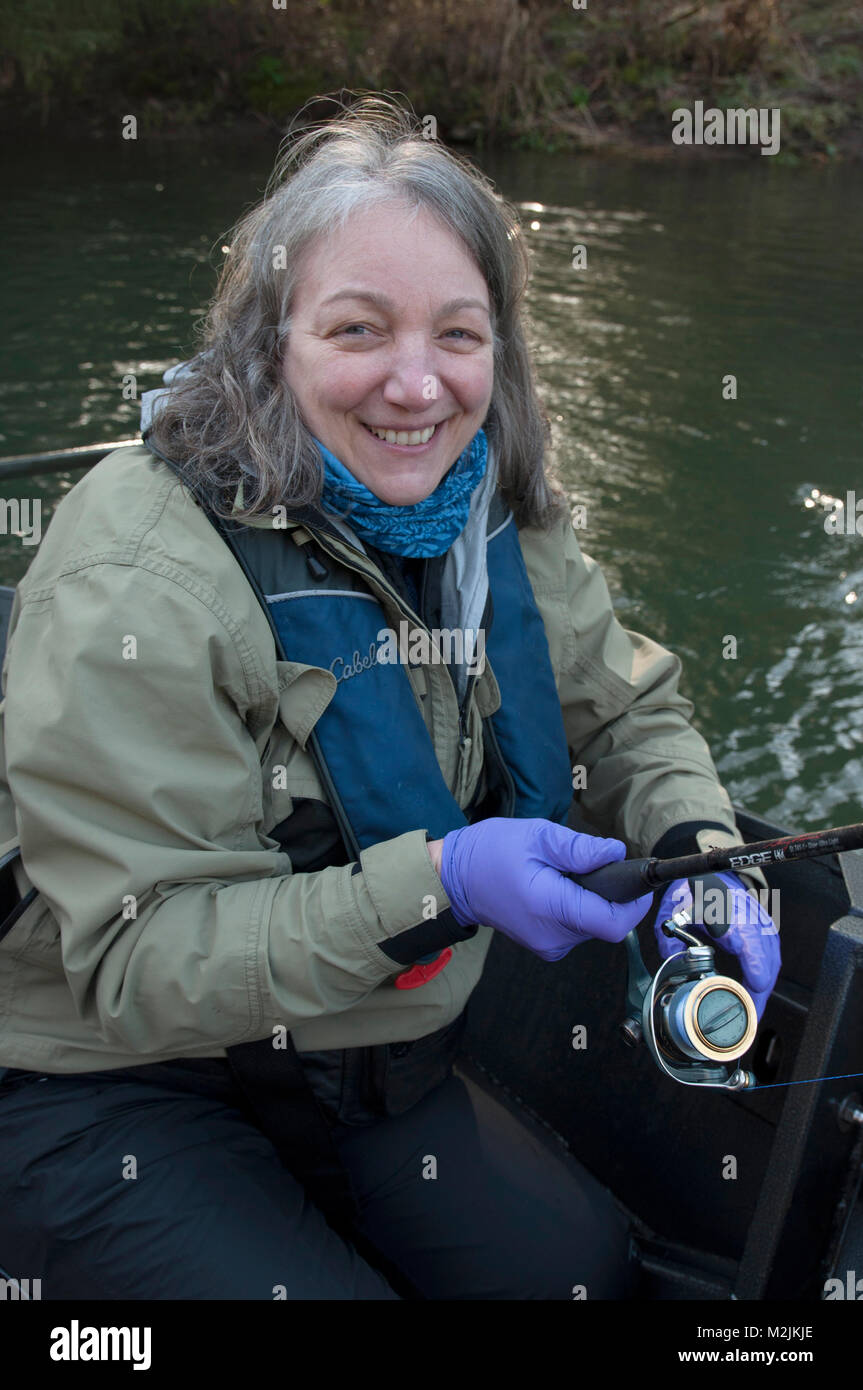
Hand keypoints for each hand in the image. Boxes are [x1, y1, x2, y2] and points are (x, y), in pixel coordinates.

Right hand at [439, 818, 653, 961]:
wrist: (455, 880)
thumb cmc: (491, 852)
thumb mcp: (537, 836)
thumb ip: (580, 848)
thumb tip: (616, 854)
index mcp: (551, 908)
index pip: (613, 922)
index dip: (634, 903)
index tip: (637, 880)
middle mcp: (553, 936)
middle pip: (605, 922)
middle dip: (608, 893)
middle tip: (587, 864)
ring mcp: (548, 946)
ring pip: (592, 925)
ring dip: (591, 899)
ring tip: (563, 874)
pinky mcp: (546, 946)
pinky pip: (577, 928)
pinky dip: (578, 908)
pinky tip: (556, 888)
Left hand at [654, 872, 780, 1019]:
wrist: (710, 873)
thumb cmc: (694, 889)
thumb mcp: (673, 908)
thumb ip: (668, 932)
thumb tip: (670, 957)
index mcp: (728, 910)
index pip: (748, 937)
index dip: (755, 962)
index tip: (758, 983)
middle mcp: (749, 916)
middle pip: (766, 955)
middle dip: (761, 988)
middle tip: (752, 1014)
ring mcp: (759, 920)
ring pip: (772, 956)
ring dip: (765, 985)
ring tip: (754, 1009)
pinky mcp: (763, 926)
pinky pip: (771, 953)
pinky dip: (767, 974)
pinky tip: (759, 991)